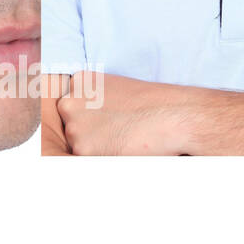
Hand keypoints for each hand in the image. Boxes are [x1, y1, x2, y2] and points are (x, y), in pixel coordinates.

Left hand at [58, 73, 189, 155]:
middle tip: (120, 130)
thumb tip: (90, 120)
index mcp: (80, 82)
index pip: (75, 109)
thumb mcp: (118, 90)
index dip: (95, 118)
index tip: (113, 119)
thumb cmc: (154, 104)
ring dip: (98, 148)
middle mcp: (70, 102)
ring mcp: (74, 126)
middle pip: (73, 128)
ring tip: (125, 138)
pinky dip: (105, 159)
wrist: (174, 116)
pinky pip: (88, 161)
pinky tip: (123, 147)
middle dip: (92, 134)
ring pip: (80, 146)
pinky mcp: (83, 149)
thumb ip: (96, 102)